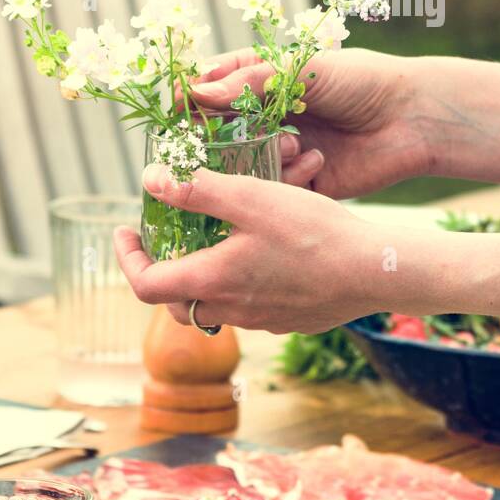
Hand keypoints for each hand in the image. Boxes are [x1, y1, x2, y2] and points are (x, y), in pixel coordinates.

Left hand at [114, 163, 403, 333]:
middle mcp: (231, 309)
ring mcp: (261, 320)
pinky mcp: (288, 320)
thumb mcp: (251, 198)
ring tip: (211, 244)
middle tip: (165, 240)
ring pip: (212, 307)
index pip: (145, 284)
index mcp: (212, 280)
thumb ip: (198, 190)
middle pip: (173, 303)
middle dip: (160, 272)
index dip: (127, 258)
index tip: (124, 232)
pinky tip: (261, 256)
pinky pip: (248, 308)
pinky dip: (237, 286)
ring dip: (199, 280)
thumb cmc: (313, 232)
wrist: (374, 271)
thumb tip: (151, 180)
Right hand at [188, 47, 431, 197]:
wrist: (414, 118)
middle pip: (219, 134)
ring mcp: (283, 153)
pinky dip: (287, 179)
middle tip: (210, 145)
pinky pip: (275, 190)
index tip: (175, 108)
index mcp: (265, 83)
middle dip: (215, 140)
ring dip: (260, 158)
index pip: (213, 90)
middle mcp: (268, 119)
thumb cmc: (362, 80)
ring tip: (291, 144)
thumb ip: (252, 82)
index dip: (191, 100)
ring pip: (243, 167)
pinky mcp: (303, 184)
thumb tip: (197, 93)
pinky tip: (316, 160)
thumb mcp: (305, 70)